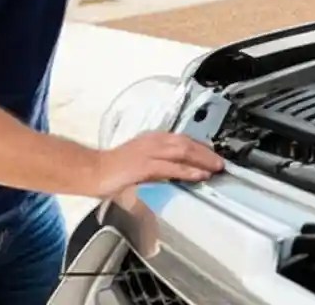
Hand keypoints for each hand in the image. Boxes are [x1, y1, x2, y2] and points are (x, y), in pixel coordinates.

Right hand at [87, 131, 224, 199]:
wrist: (93, 171)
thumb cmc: (114, 169)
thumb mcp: (141, 162)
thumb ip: (158, 165)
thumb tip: (174, 174)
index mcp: (153, 139)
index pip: (183, 139)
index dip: (201, 147)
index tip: (213, 155)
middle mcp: (153, 142)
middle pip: (187, 143)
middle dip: (206, 152)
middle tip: (221, 162)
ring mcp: (149, 152)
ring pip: (183, 151)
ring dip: (203, 159)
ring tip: (216, 167)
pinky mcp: (144, 166)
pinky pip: (171, 167)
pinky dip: (188, 170)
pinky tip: (199, 175)